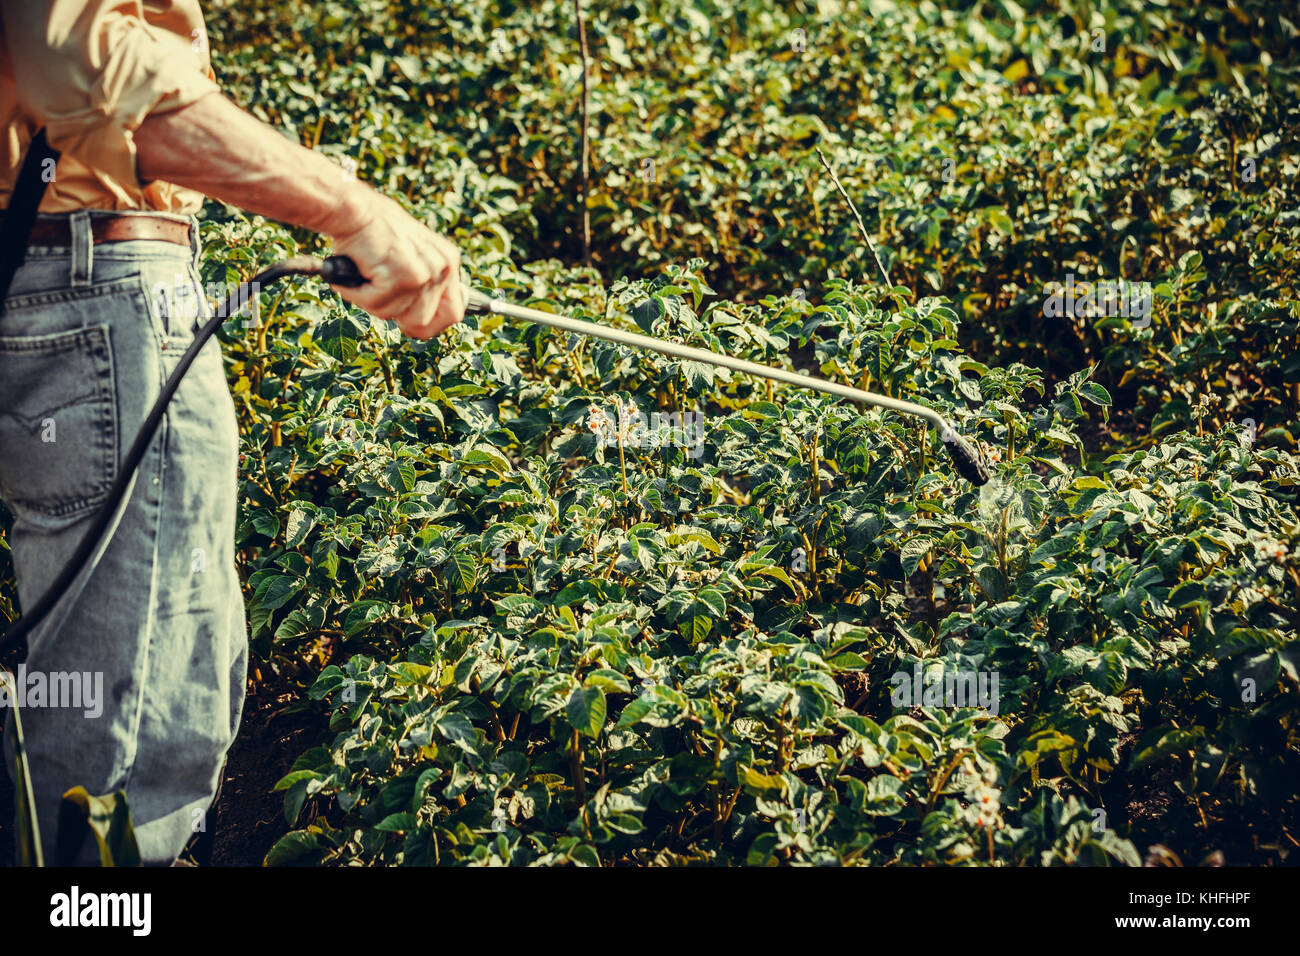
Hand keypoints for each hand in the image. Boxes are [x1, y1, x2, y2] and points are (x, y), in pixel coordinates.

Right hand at [325, 192, 464, 338]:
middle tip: (377, 292)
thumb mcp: (410, 255)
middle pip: (422, 321)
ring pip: (394, 314)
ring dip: (372, 300)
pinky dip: (357, 293)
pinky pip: (375, 303)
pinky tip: (356, 270)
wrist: (354, 209)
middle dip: (395, 314)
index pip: (454, 312)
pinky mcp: (401, 276)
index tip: (410, 324)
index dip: (432, 325)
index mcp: (447, 261)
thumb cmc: (373, 232)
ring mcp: (424, 273)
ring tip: (365, 274)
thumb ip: (422, 283)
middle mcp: (442, 267)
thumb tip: (419, 322)